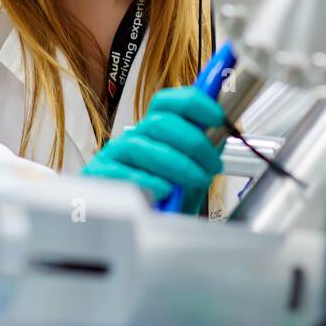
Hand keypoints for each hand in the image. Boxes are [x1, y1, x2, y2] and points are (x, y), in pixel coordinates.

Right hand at [82, 86, 225, 213]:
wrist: (145, 224)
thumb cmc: (168, 194)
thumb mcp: (192, 168)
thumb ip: (205, 145)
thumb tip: (224, 125)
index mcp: (154, 129)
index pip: (167, 101)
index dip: (194, 104)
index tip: (217, 117)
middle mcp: (133, 136)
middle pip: (160, 123)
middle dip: (194, 143)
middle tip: (212, 165)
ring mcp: (115, 155)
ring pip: (143, 147)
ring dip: (178, 164)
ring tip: (196, 180)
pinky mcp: (101, 177)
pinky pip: (122, 173)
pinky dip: (148, 181)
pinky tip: (165, 191)